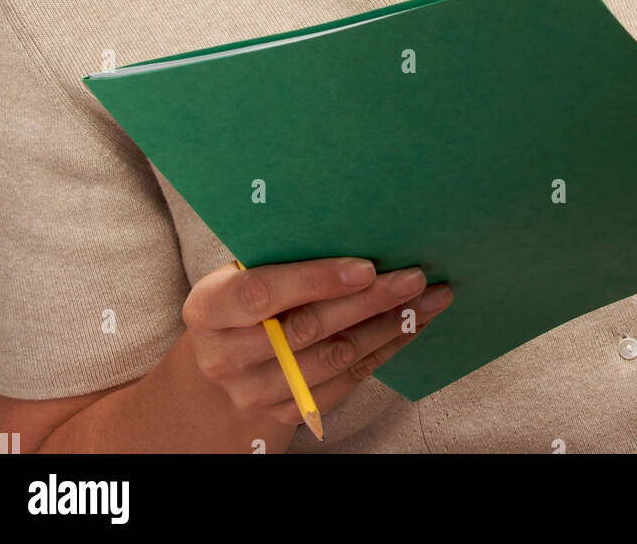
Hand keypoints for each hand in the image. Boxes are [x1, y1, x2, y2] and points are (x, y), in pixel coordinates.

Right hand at [182, 256, 451, 423]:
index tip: (366, 266)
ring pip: (335, 358)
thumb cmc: (237, 302)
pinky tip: (410, 327)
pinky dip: (382, 351)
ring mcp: (256, 392)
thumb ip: (277, 257)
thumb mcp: (237, 275)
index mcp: (209, 309)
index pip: (261, 293)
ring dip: (388, 327)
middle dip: (370, 301)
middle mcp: (227, 357)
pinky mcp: (287, 413)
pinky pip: (346, 382)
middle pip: (308, 329)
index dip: (315, 279)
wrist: (216, 374)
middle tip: (414, 278)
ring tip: (427, 300)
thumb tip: (350, 223)